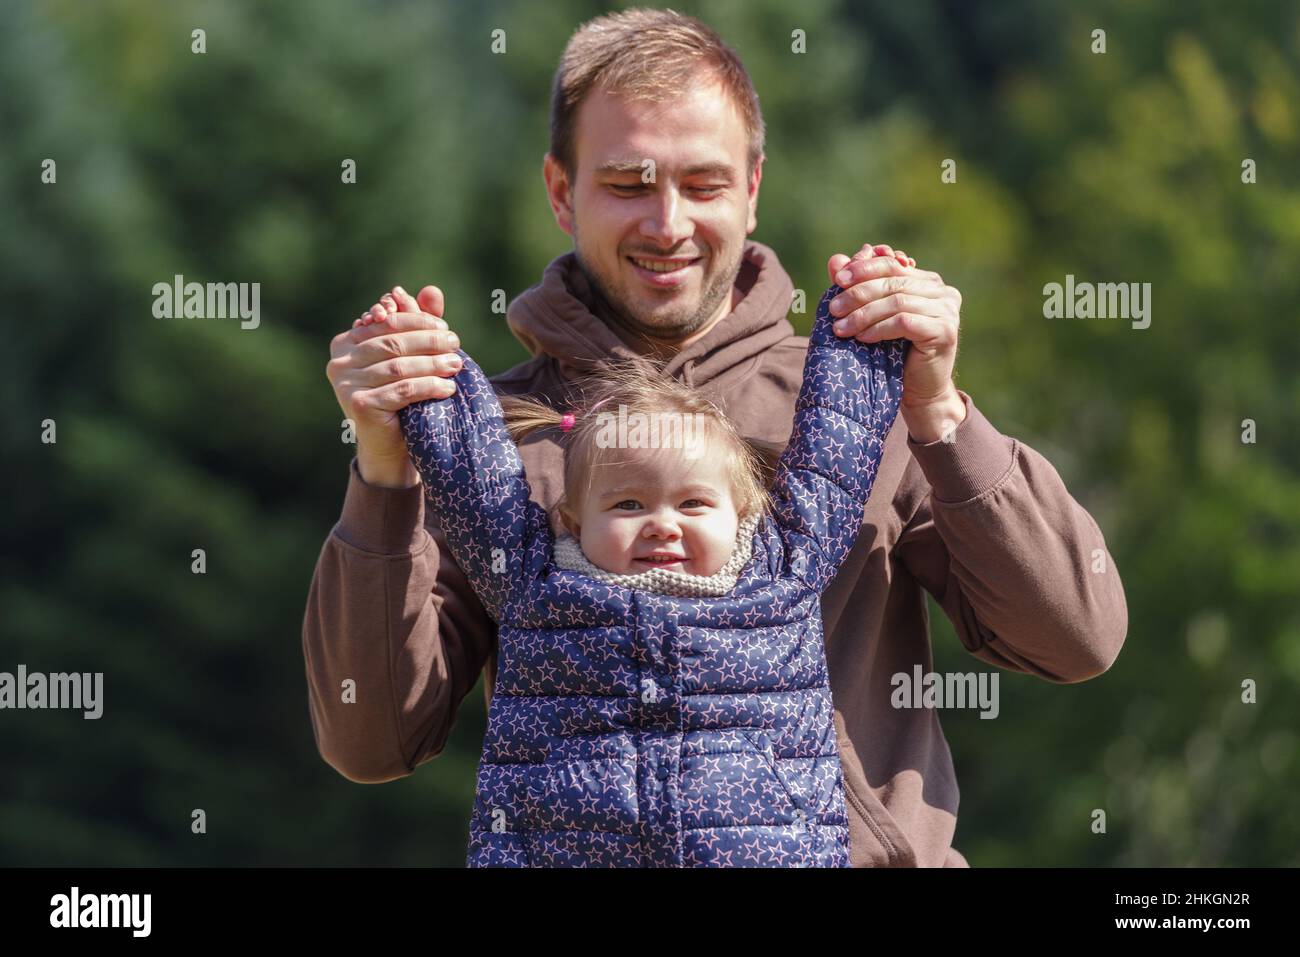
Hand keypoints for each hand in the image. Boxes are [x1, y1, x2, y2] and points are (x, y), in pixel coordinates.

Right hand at [326, 285, 462, 486]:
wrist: (389, 445)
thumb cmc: (400, 397)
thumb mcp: (409, 357)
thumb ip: (418, 324)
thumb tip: (432, 290)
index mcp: (345, 342)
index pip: (387, 322)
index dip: (418, 321)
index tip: (446, 327)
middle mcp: (339, 361)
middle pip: (392, 344)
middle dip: (429, 341)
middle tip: (455, 343)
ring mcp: (345, 384)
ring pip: (399, 367)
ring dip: (433, 364)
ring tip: (457, 365)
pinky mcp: (359, 405)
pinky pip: (402, 390)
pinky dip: (428, 386)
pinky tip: (447, 387)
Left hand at [825, 244, 965, 442]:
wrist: (921, 392)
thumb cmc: (895, 354)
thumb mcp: (873, 317)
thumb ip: (857, 287)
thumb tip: (834, 259)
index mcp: (928, 281)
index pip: (892, 265)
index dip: (863, 269)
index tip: (836, 279)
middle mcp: (943, 292)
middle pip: (893, 282)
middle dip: (858, 294)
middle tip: (833, 308)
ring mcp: (947, 310)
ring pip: (897, 301)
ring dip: (863, 314)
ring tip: (840, 327)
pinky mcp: (945, 331)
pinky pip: (904, 321)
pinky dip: (879, 328)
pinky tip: (861, 337)